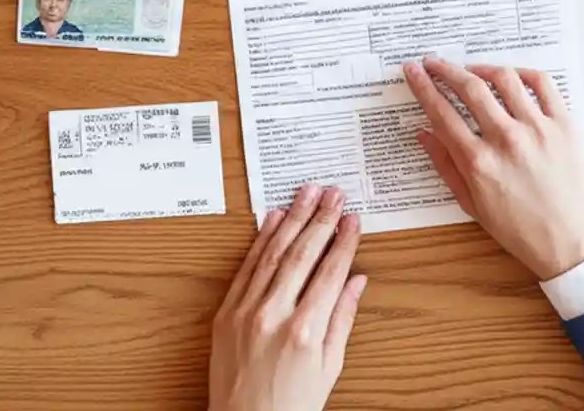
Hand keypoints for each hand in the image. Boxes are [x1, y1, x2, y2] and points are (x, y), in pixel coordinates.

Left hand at [209, 184, 367, 410]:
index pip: (330, 271)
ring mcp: (246, 312)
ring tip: (307, 193)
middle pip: (303, 254)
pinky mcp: (227, 313)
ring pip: (273, 253)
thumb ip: (343, 319)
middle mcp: (273, 316)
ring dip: (292, 218)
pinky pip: (246, 268)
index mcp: (305, 331)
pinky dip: (261, 240)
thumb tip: (356, 280)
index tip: (353, 219)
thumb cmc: (292, 404)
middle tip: (334, 194)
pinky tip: (274, 219)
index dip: (344, 241)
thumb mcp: (330, 367)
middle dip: (321, 219)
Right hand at [403, 56, 583, 279]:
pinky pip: (543, 84)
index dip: (423, 87)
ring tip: (470, 70)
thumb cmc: (520, 229)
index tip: (413, 71)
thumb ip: (445, 165)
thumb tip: (423, 132)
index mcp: (478, 162)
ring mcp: (538, 129)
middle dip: (445, 70)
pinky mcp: (564, 125)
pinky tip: (511, 77)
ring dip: (481, 67)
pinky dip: (523, 73)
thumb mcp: (471, 204)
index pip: (442, 112)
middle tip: (434, 63)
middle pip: (469, 87)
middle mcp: (506, 140)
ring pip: (504, 79)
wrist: (571, 240)